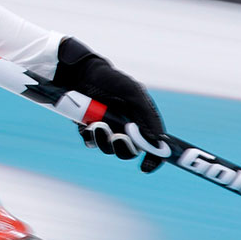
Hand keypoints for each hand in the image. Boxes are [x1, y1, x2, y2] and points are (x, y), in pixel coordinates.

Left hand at [51, 37, 167, 172]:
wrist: (83, 72)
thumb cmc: (112, 80)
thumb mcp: (133, 92)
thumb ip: (146, 115)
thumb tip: (158, 139)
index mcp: (141, 120)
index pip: (152, 145)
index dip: (153, 159)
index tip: (145, 166)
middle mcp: (125, 128)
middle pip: (129, 151)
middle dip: (124, 148)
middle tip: (118, 137)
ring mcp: (107, 129)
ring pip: (108, 148)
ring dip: (104, 140)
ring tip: (97, 124)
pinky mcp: (89, 129)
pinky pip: (91, 142)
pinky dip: (90, 137)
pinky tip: (87, 124)